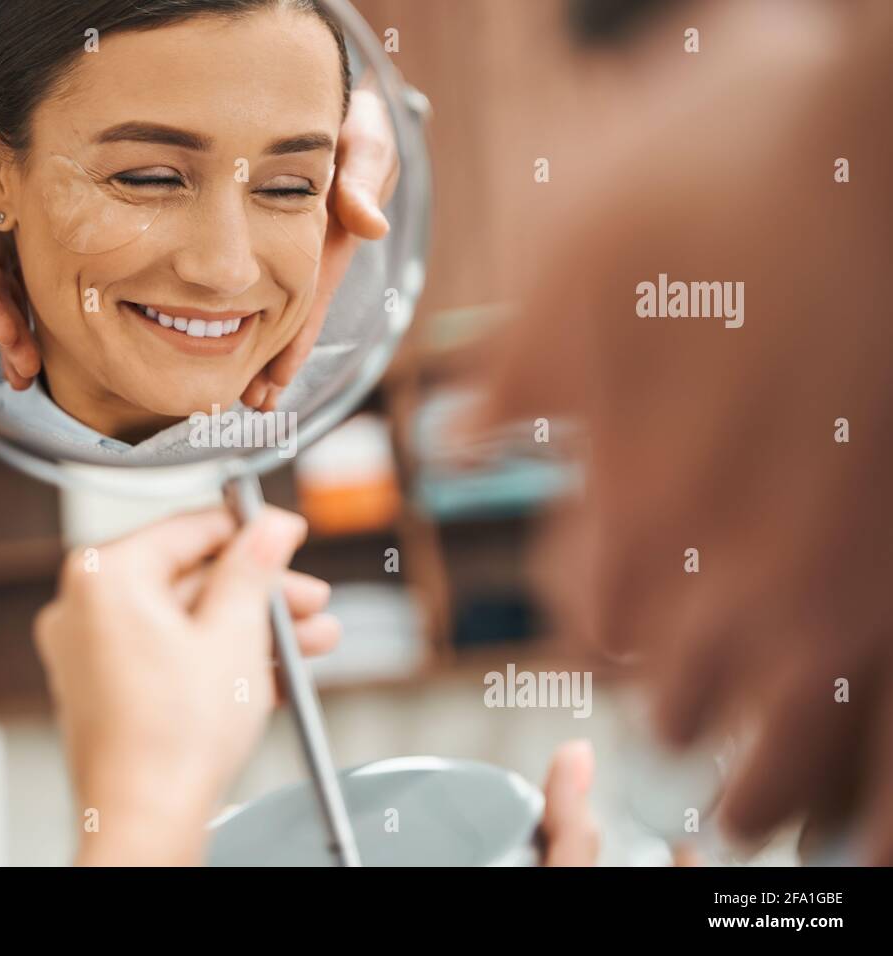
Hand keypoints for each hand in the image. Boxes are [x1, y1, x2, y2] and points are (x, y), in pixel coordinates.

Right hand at [0, 8, 39, 388]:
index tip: (9, 338)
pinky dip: (52, 291)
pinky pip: (43, 259)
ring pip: (16, 283)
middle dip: (6, 332)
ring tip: (35, 366)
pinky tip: (70, 322)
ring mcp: (6, 224)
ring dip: (25, 325)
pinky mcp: (34, 216)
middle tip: (25, 370)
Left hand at [34, 507, 338, 865]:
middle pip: (188, 577)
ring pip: (184, 620)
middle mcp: (84, 607)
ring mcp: (89, 651)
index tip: (286, 533)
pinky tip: (274, 670)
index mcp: (105, 576)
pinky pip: (169, 654)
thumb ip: (253, 568)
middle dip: (259, 592)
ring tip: (308, 640)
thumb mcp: (235, 633)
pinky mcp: (104, 688)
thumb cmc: (173, 739)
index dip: (249, 531)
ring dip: (250, 628)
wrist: (146, 820)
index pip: (187, 529)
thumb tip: (268, 528)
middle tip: (307, 598)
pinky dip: (217, 658)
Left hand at [242, 87, 399, 410]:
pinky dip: (245, 313)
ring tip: (243, 394)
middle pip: (289, 318)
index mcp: (331, 241)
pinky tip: (223, 338)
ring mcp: (294, 251)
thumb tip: (370, 226)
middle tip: (252, 403)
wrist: (327, 104)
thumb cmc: (350, 120)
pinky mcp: (275, 243)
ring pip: (273, 309)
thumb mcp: (365, 138)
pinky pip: (258, 284)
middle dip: (274, 362)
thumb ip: (365, 173)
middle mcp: (311, 254)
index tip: (275, 377)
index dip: (294, 341)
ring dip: (260, 349)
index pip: (310, 300)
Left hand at [466, 2, 892, 862]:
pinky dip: (879, 816)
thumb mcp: (581, 254)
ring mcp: (848, 587)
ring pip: (785, 747)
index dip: (590, 607)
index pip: (590, 614)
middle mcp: (739, 569)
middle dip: (666, 699)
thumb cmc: (735, 177)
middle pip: (679, 696)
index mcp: (638, 498)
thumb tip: (463, 443)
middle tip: (672, 700)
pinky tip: (871, 852)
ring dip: (754, 781)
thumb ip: (517, 371)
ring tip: (742, 806)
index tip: (606, 589)